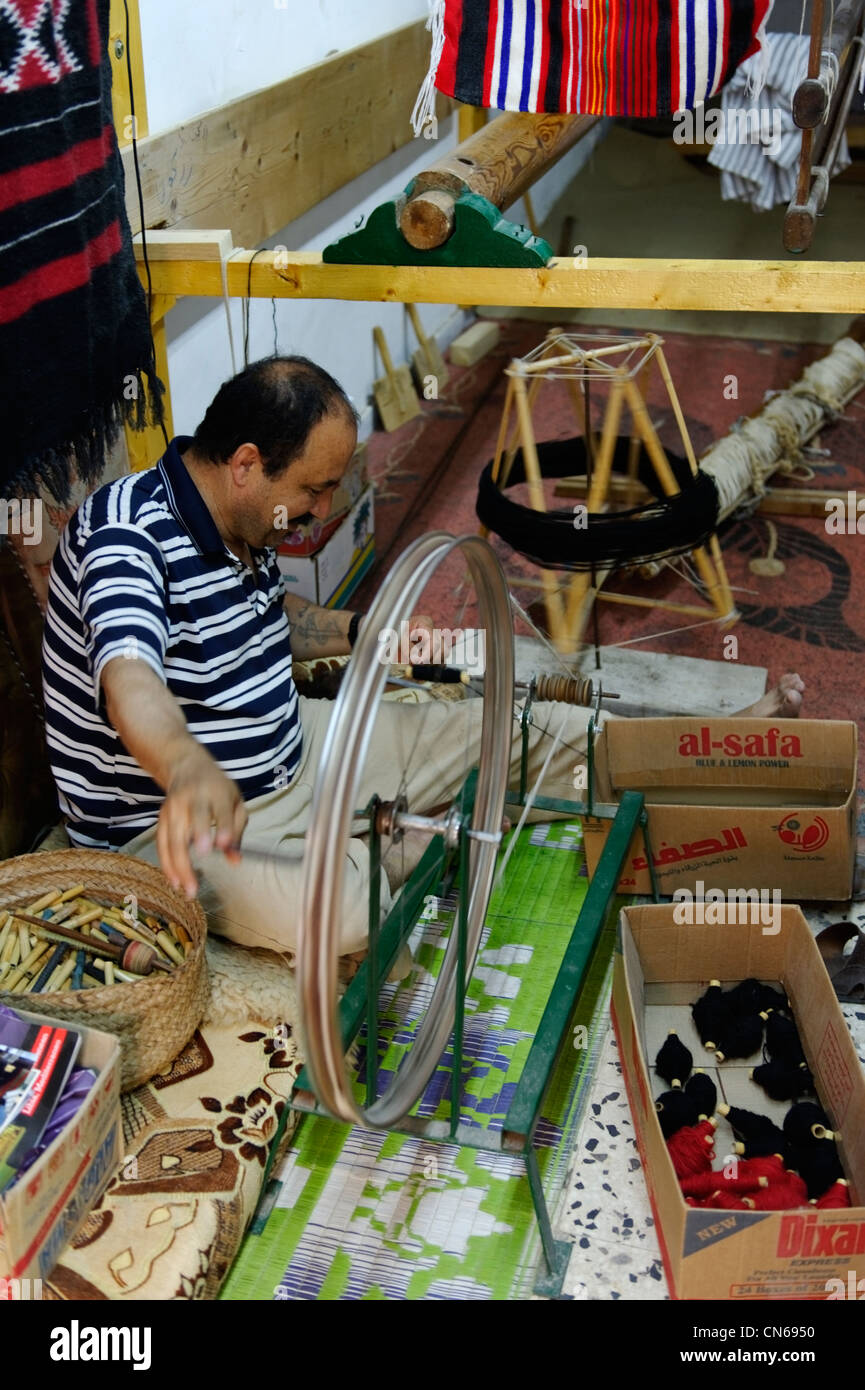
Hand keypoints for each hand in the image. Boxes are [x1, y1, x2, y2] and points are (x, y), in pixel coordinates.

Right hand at [156, 750, 247, 897]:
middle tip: (198, 879)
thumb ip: (236, 831)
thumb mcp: (235, 803)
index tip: (223, 846)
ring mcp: (173, 808)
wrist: (186, 767)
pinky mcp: (161, 817)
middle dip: (191, 853)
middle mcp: (192, 799)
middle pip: (190, 826)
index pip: (220, 811)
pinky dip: (167, 863)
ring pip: (172, 839)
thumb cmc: (217, 789)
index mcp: (217, 792)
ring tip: (188, 891)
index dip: (223, 828)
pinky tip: (174, 881)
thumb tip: (235, 861)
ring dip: (178, 867)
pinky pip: (161, 844)